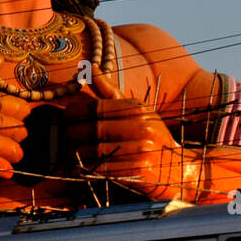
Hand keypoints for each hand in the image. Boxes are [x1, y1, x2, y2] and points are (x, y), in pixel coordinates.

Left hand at [63, 66, 193, 200]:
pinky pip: (104, 171)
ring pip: (96, 152)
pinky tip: (79, 167)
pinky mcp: (140, 173)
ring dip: (75, 154)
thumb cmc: (153, 136)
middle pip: (94, 130)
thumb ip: (108, 91)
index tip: (64, 117)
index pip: (97, 108)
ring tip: (66, 153)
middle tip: (60, 137)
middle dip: (71, 134)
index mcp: (138, 109)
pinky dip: (87, 169)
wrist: (180, 168)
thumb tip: (87, 66)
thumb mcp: (136, 109)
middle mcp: (142, 128)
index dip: (75, 112)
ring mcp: (142, 151)